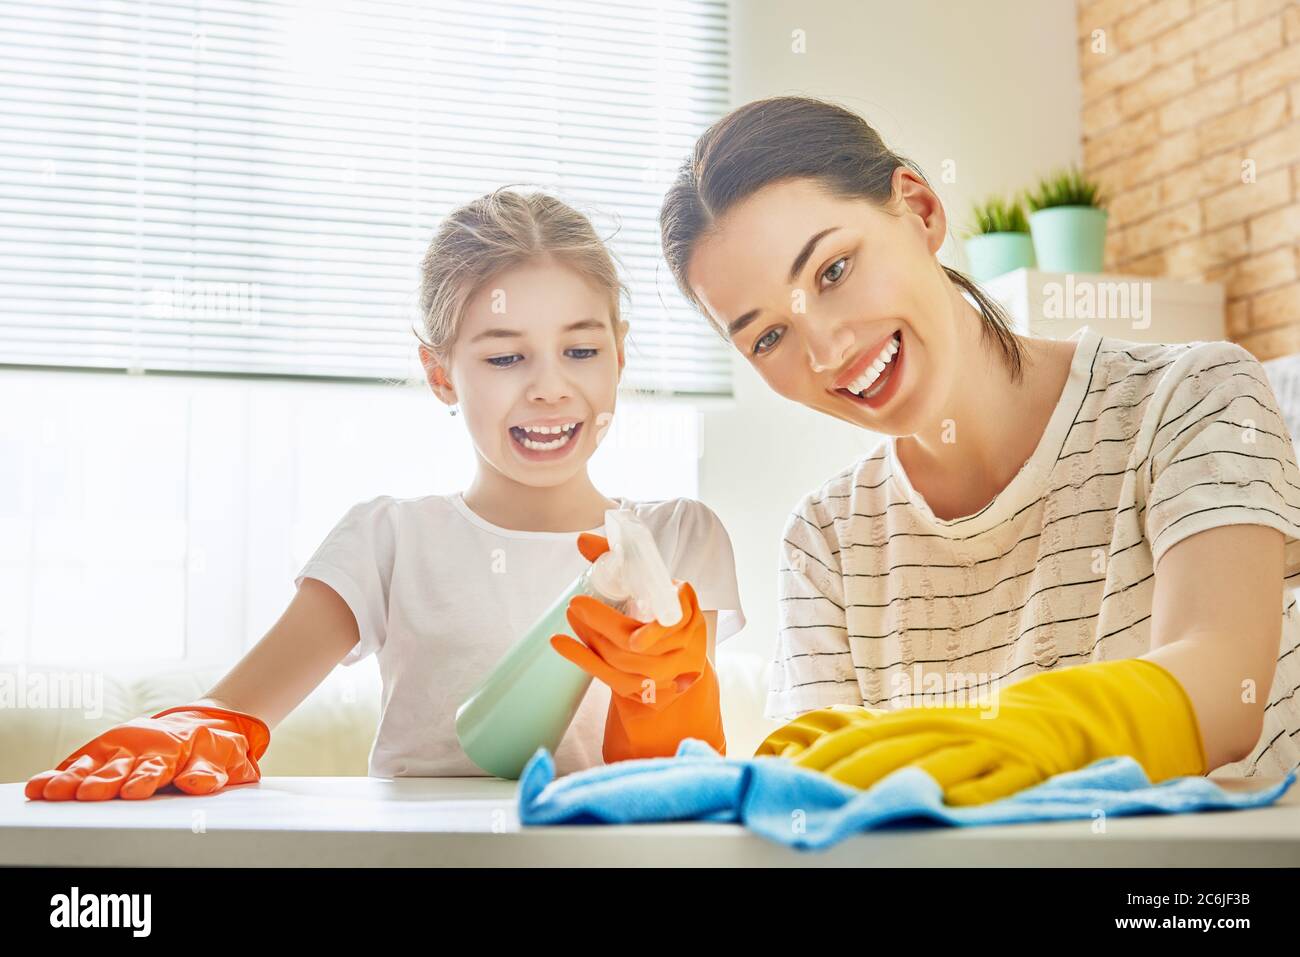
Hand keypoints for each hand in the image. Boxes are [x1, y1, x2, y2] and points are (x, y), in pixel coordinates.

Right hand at [25, 705, 271, 800]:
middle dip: (103, 781)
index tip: (134, 792)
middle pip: (119, 768)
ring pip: (93, 765)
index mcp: (171, 751)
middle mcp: (140, 748)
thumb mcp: (222, 757)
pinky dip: (60, 774)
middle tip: (87, 794)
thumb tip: (200, 784)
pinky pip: (79, 763)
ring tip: (51, 792)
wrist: (200, 723)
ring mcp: (119, 748)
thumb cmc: (210, 748)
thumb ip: (208, 772)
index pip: (156, 768)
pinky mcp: (103, 750)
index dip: (144, 779)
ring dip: (73, 779)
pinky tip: (40, 786)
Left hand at [550, 532, 724, 759]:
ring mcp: (666, 674)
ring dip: (592, 640)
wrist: (678, 655)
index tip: (632, 631)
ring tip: (573, 617)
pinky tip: (560, 643)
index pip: (673, 623)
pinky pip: (610, 679)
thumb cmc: (659, 608)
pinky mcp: (646, 692)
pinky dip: (582, 659)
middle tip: (577, 605)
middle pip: (639, 646)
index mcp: (687, 613)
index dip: (654, 631)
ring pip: (623, 662)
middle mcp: (683, 647)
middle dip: (604, 624)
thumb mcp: (651, 581)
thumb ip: (619, 559)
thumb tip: (582, 540)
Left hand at [756, 658, 1206, 805]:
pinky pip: (996, 786)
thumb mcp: (952, 731)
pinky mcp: (1029, 771)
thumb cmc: (1008, 732)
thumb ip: (907, 743)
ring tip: (852, 805)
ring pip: (932, 768)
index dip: (830, 753)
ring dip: (889, 786)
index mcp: (934, 723)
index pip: (868, 736)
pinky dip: (967, 797)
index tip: (793, 771)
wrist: (1086, 714)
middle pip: (889, 751)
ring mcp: (993, 751)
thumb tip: (844, 751)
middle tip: (808, 794)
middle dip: (845, 773)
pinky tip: (940, 809)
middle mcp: (956, 732)